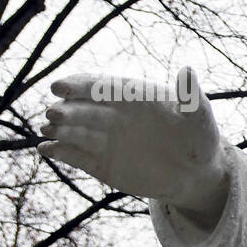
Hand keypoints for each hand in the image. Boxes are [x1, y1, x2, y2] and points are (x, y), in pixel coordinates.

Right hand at [38, 67, 229, 225]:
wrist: (198, 174)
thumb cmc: (200, 139)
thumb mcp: (200, 118)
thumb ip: (191, 98)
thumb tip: (187, 71)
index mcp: (131, 98)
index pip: (99, 87)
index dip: (79, 86)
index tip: (61, 87)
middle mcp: (113, 116)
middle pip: (81, 109)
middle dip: (66, 110)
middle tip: (54, 113)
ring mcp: (105, 140)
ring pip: (74, 131)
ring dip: (58, 130)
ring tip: (47, 130)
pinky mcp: (101, 164)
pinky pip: (75, 156)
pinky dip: (60, 152)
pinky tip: (47, 150)